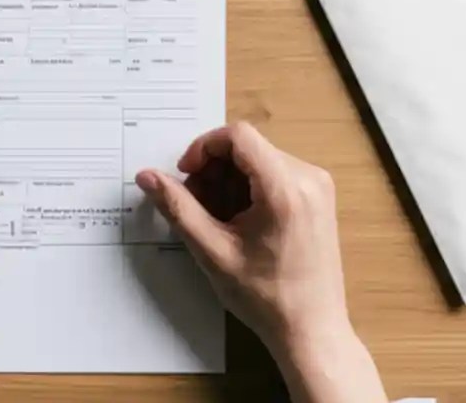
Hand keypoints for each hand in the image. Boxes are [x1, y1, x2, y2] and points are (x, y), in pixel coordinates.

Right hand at [135, 122, 385, 402]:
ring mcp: (318, 186)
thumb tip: (147, 176)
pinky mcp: (318, 197)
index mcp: (285, 188)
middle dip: (214, 170)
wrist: (311, 329)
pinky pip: (275, 173)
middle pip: (248, 147)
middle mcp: (308, 177)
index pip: (238, 136)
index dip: (203, 148)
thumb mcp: (212, 252)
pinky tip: (238, 222)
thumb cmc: (264, 297)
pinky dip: (249, 188)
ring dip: (229, 180)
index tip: (185, 176)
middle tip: (197, 206)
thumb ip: (178, 208)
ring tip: (217, 219)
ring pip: (259, 159)